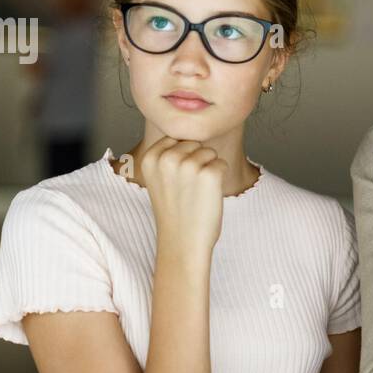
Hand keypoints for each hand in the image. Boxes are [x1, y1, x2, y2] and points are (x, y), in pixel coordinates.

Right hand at [141, 137, 226, 264]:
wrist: (182, 242)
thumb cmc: (174, 211)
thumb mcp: (158, 178)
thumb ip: (165, 154)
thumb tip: (182, 130)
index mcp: (150, 157)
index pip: (176, 139)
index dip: (182, 159)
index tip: (175, 182)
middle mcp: (167, 158)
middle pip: (194, 143)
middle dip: (196, 162)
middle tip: (187, 190)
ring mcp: (189, 166)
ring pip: (209, 153)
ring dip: (208, 171)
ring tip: (195, 194)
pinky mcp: (210, 175)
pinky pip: (222, 164)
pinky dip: (219, 179)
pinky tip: (207, 196)